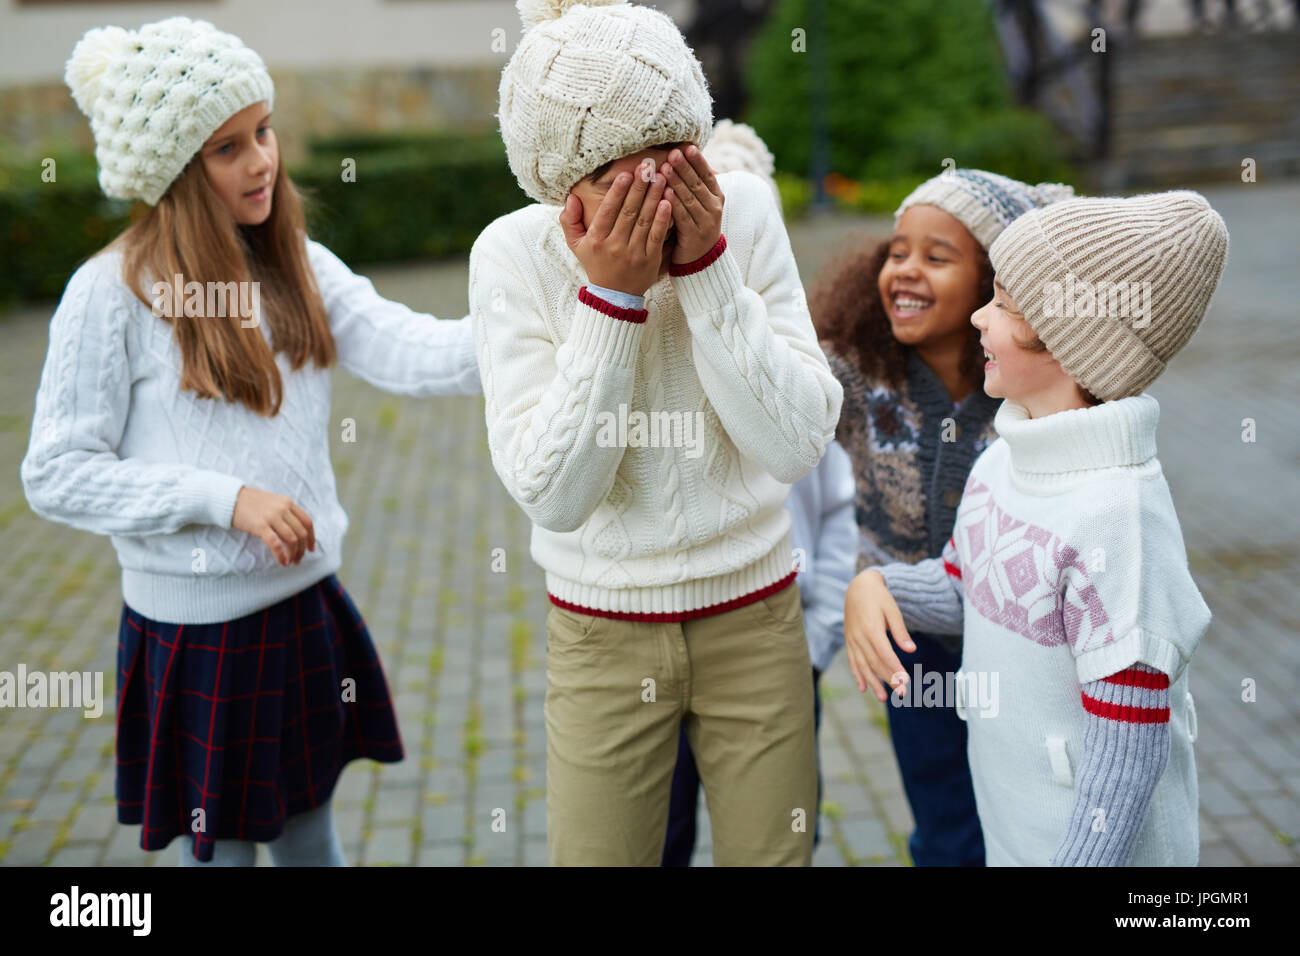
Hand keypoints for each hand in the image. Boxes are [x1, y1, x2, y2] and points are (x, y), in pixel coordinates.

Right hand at [231, 485, 315, 566]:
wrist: (231, 498)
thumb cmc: (252, 503)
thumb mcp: (274, 503)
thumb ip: (286, 513)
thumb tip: (297, 534)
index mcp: (288, 503)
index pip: (307, 522)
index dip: (312, 538)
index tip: (311, 549)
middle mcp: (283, 509)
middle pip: (301, 533)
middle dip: (302, 549)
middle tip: (299, 559)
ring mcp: (272, 517)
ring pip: (292, 539)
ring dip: (294, 554)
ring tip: (291, 562)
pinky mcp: (260, 526)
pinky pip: (276, 544)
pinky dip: (281, 555)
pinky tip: (282, 561)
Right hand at [559, 166, 671, 296]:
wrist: (614, 296)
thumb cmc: (595, 263)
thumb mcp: (575, 244)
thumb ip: (569, 220)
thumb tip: (571, 197)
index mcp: (597, 239)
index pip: (608, 211)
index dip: (617, 192)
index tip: (626, 174)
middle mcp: (615, 246)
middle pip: (628, 212)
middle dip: (639, 188)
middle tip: (647, 167)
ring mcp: (634, 253)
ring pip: (644, 221)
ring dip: (653, 197)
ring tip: (660, 178)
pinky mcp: (650, 260)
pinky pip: (657, 236)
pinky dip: (663, 219)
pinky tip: (668, 202)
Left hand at [660, 144, 723, 264]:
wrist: (701, 260)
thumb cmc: (695, 224)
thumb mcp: (700, 202)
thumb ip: (694, 183)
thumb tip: (685, 152)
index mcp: (717, 196)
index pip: (707, 174)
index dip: (698, 160)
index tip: (687, 147)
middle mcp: (714, 208)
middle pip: (697, 184)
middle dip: (685, 167)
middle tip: (673, 153)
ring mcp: (705, 222)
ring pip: (690, 198)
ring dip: (677, 182)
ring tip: (665, 168)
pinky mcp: (694, 236)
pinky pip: (683, 217)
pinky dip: (674, 204)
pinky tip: (665, 193)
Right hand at [843, 570, 915, 701]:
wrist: (858, 587)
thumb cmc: (879, 597)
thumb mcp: (892, 610)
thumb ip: (900, 631)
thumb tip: (911, 650)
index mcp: (872, 629)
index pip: (885, 654)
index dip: (895, 669)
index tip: (905, 682)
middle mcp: (859, 637)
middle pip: (875, 663)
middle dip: (889, 680)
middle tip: (901, 694)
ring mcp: (852, 640)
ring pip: (863, 666)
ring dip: (873, 683)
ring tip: (884, 698)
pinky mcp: (849, 641)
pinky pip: (853, 662)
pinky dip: (858, 676)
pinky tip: (863, 688)